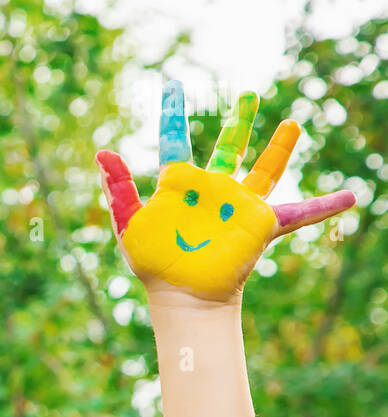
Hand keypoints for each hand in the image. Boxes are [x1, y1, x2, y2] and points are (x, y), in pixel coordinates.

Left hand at [93, 81, 354, 302]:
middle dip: (239, 121)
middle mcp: (211, 188)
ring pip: (264, 169)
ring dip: (280, 148)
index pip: (175, 137)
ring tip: (293, 124)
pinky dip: (325, 206)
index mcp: (178, 182)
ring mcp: (237, 204)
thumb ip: (118, 188)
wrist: (182, 295)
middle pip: (229, 146)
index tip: (172, 86)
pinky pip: (299, 212)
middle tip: (247, 95)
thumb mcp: (129, 223)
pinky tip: (350, 197)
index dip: (172, 112)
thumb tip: (103, 152)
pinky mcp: (259, 223)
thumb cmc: (152, 263)